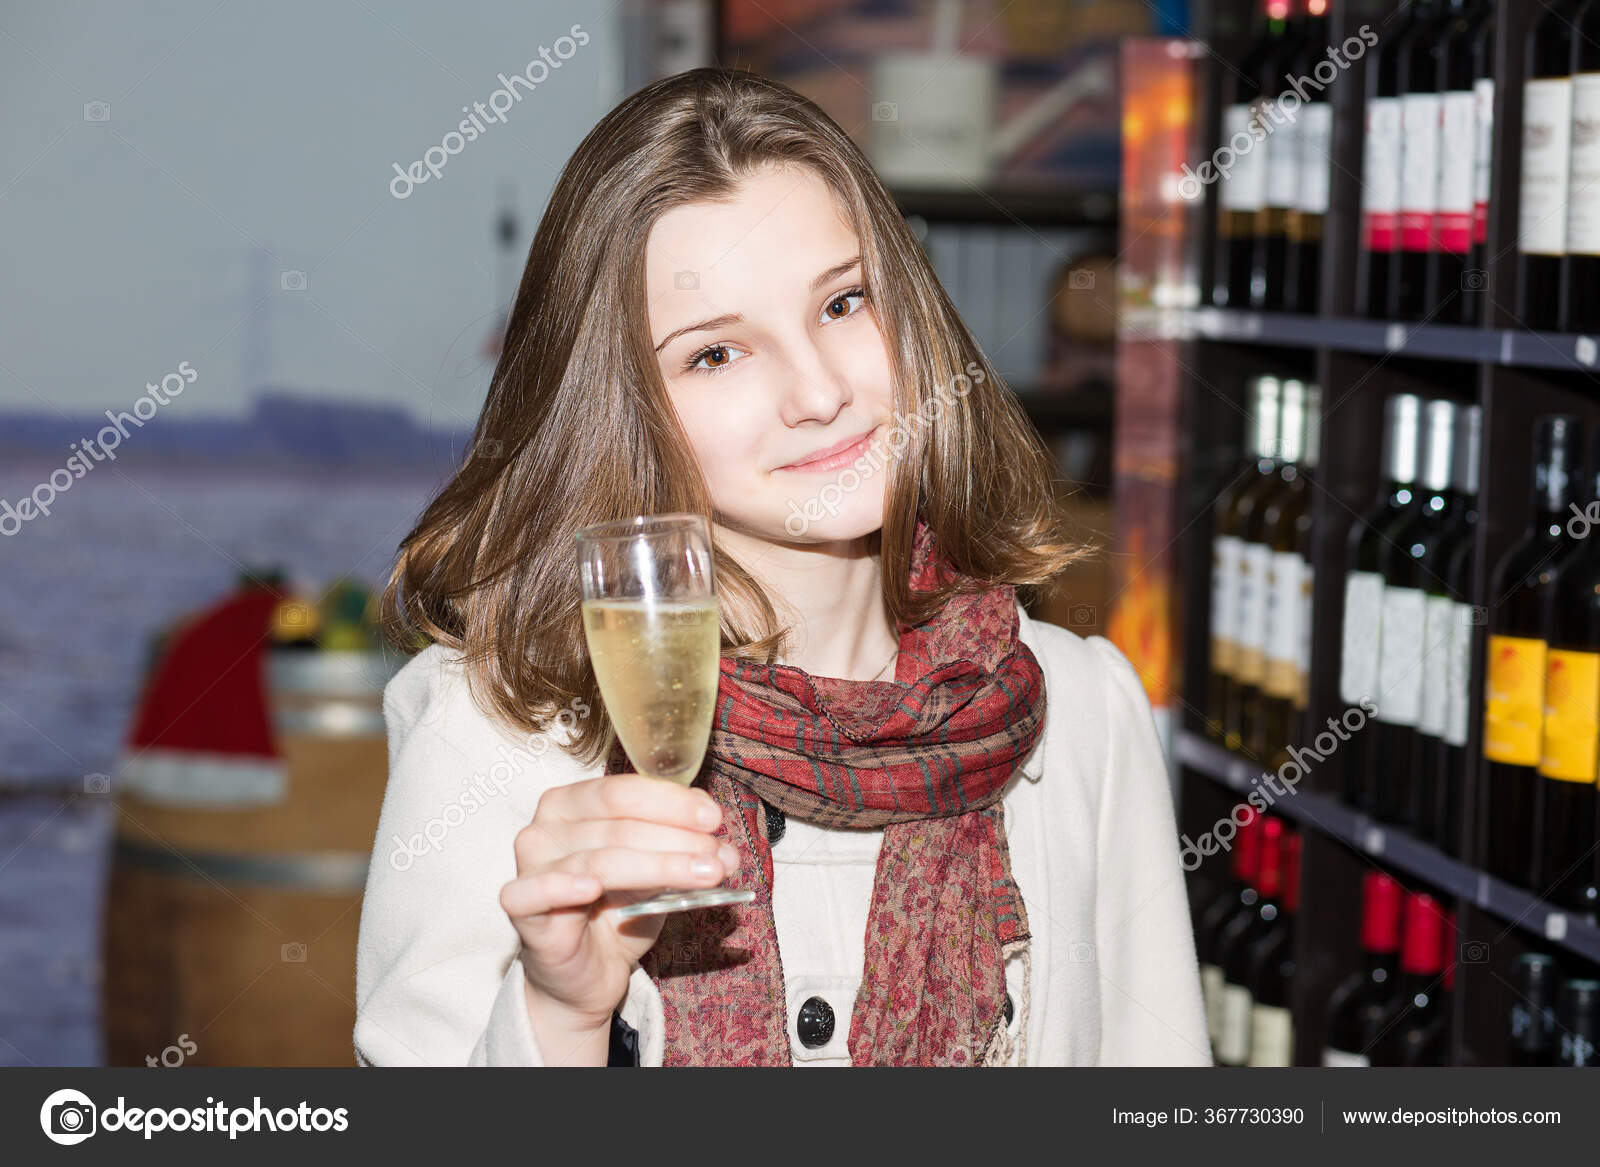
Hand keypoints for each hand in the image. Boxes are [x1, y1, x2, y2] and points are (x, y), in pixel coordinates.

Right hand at [498, 771, 737, 1049]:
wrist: (587, 974)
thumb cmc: (616, 913)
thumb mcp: (658, 875)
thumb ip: (684, 852)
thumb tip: (724, 849)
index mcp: (574, 802)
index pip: (624, 791)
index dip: (672, 803)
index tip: (714, 818)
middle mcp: (546, 825)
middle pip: (616, 824)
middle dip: (675, 839)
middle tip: (718, 858)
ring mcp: (529, 864)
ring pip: (598, 860)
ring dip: (657, 865)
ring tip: (703, 875)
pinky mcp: (519, 907)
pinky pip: (535, 892)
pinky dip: (562, 887)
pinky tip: (591, 889)